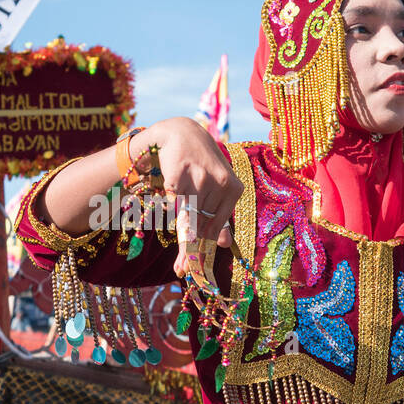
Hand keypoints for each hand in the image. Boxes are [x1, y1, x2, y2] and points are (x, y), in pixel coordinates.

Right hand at [134, 117, 241, 277]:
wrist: (182, 132)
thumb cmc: (200, 166)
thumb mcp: (216, 189)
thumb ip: (218, 215)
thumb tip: (221, 244)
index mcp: (233, 188)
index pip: (215, 226)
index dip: (203, 250)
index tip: (194, 270)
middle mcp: (219, 182)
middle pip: (199, 225)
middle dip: (188, 249)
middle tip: (181, 270)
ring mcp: (199, 175)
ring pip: (184, 213)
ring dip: (178, 221)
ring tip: (178, 207)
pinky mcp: (178, 170)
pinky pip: (170, 197)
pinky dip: (169, 197)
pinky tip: (172, 184)